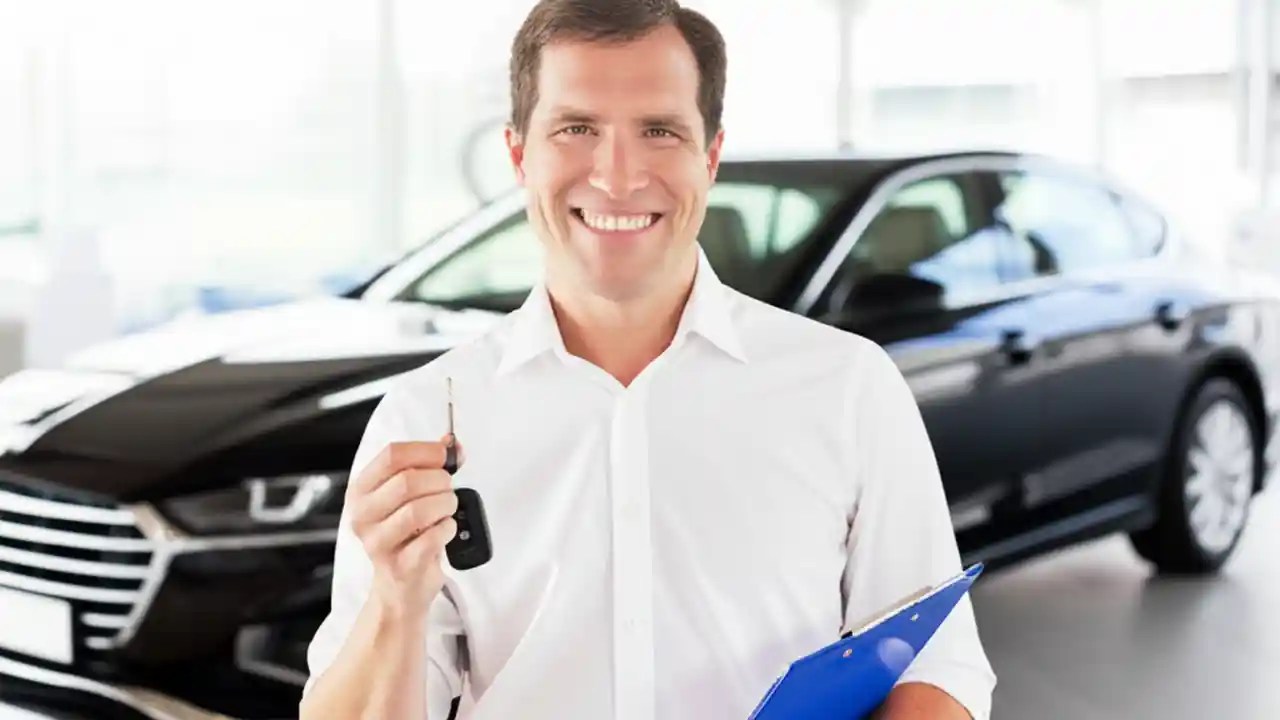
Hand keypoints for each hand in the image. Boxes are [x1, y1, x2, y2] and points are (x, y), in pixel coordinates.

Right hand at [347, 437, 462, 619]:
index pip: (391, 456)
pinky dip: (447, 529)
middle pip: (407, 481)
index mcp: (361, 491)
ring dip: (445, 504)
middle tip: (448, 490)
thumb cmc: (407, 535)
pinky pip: (432, 537)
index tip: (445, 455)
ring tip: (447, 509)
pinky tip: (444, 530)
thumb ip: (431, 467)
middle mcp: (363, 516)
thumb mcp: (411, 496)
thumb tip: (453, 445)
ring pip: (419, 509)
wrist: (401, 587)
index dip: (425, 451)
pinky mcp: (400, 566)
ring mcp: (378, 543)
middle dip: (439, 481)